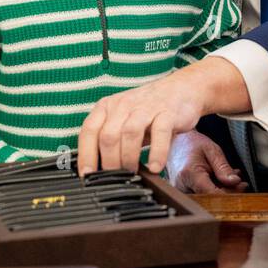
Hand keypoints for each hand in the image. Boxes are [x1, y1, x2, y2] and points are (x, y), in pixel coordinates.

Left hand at [77, 56, 246, 174]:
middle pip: (108, 135)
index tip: (87, 175)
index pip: (89, 130)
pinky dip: (157, 152)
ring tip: (133, 173)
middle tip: (115, 178)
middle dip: (110, 162)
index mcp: (107, 107)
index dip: (86, 155)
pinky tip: (156, 167)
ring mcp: (145, 107)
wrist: (182, 89)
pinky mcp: (167, 112)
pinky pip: (160, 133)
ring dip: (129, 158)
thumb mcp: (123, 120)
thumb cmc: (148, 110)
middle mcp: (123, 105)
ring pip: (129, 133)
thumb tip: (97, 169)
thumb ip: (110, 139)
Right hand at [169, 130, 247, 192]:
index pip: (213, 194)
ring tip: (228, 178)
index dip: (230, 192)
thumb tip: (235, 182)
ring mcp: (180, 190)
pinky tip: (219, 181)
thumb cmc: (192, 143)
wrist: (176, 141)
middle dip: (227, 192)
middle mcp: (182, 185)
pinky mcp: (182, 192)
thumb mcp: (212, 150)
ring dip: (221, 191)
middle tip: (238, 182)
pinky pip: (201, 196)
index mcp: (189, 174)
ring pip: (206, 199)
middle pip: (210, 198)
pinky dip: (213, 190)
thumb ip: (224, 167)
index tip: (241, 185)